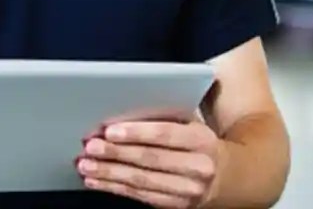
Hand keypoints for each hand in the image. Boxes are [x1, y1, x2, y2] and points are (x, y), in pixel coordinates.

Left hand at [77, 119, 223, 207]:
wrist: (226, 176)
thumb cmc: (198, 144)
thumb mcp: (192, 125)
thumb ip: (165, 118)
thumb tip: (124, 113)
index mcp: (201, 140)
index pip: (165, 134)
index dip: (136, 133)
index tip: (110, 130)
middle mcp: (197, 167)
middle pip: (149, 159)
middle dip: (115, 153)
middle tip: (91, 146)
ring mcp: (187, 190)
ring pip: (141, 181)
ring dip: (109, 173)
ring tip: (86, 165)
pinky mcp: (175, 206)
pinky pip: (140, 196)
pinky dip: (114, 188)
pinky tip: (97, 181)